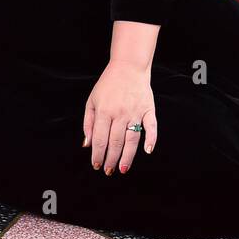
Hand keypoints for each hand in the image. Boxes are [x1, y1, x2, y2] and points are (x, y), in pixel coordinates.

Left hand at [83, 60, 157, 175]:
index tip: (96, 165)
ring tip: (122, 169)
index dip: (98, 154)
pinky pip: (151, 127)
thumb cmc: (108, 84)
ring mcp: (135, 112)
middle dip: (110, 159)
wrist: (128, 67)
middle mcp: (119, 113)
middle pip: (115, 142)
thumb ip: (88, 122)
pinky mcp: (148, 109)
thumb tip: (87, 144)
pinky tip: (148, 151)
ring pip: (131, 139)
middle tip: (109, 171)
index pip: (100, 139)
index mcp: (103, 111)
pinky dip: (151, 139)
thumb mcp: (92, 100)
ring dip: (127, 156)